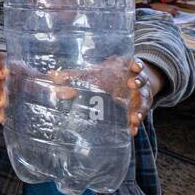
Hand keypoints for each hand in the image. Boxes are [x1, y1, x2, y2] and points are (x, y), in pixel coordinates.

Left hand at [43, 57, 164, 136]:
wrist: (130, 82)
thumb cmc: (109, 75)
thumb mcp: (93, 73)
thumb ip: (73, 75)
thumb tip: (50, 75)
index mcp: (127, 68)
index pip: (134, 64)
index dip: (135, 64)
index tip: (134, 66)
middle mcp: (137, 81)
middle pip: (141, 80)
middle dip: (138, 82)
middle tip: (131, 85)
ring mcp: (141, 95)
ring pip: (144, 100)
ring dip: (140, 108)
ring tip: (133, 117)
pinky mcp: (141, 108)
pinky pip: (140, 116)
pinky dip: (136, 123)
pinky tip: (132, 131)